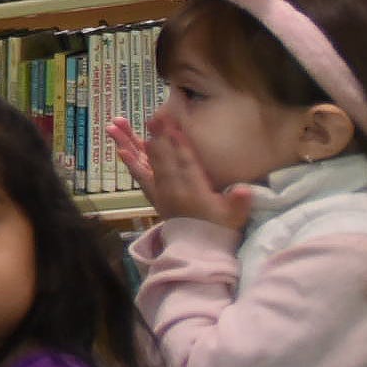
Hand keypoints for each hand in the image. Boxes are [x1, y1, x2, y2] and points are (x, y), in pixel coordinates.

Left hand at [109, 115, 257, 236]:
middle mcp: (176, 190)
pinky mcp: (155, 197)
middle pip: (167, 159)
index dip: (180, 146)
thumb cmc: (220, 229)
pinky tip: (121, 150)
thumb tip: (246, 190)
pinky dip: (132, 163)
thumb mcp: (235, 217)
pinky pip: (141, 177)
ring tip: (139, 126)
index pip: (187, 164)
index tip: (174, 128)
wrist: (198, 250)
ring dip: (145, 143)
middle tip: (155, 117)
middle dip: (161, 137)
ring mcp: (163, 193)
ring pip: (152, 164)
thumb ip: (239, 202)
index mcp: (196, 192)